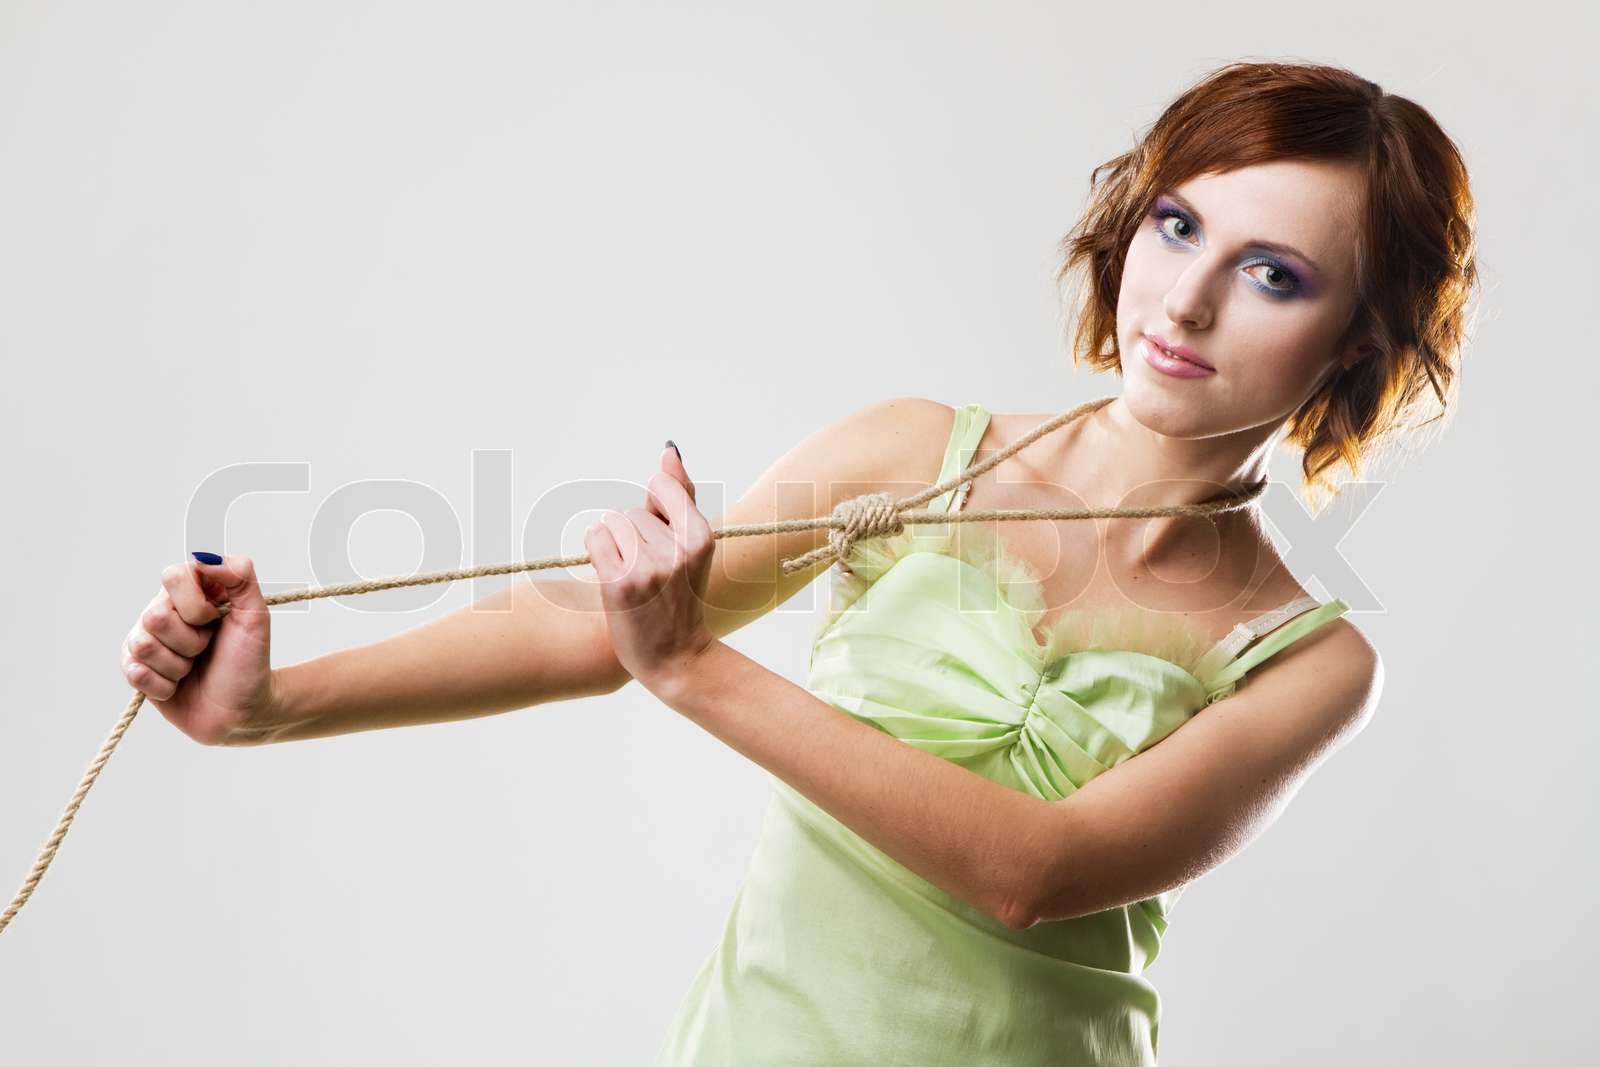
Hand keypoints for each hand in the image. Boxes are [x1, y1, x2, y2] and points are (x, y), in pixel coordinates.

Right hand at [120, 553, 276, 745]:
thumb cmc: (250, 661)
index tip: (216, 619)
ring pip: (143, 646)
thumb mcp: (255, 616)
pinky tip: (178, 685)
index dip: (196, 605)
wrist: (242, 710)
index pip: (173, 576)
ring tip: (194, 667)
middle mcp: (163, 610)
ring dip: (179, 665)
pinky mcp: (134, 670)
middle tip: (207, 648)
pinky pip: (135, 673)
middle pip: (155, 616)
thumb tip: (206, 555)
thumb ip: (239, 575)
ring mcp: (145, 639)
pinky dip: (164, 685)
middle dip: (191, 641)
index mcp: (191, 591)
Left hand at [583, 442, 718, 693]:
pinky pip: (594, 539)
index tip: (662, 540)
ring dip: (613, 544)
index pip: (660, 485)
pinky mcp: (620, 583)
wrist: (675, 655)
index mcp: (701, 536)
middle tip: (651, 571)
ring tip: (633, 575)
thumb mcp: (693, 544)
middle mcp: (677, 549)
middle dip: (632, 534)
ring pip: (611, 523)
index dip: (654, 509)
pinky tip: (613, 576)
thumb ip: (680, 495)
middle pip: (631, 510)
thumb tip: (667, 449)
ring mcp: (648, 567)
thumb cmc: (682, 595)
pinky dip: (597, 553)